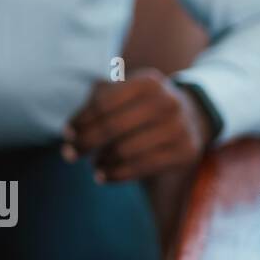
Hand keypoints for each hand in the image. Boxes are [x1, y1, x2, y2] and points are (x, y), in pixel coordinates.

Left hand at [64, 69, 212, 182]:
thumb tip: (71, 131)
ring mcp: (179, 128)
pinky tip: (102, 177)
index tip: (66, 133)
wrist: (193, 116)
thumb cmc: (144, 105)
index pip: (104, 103)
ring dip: (101, 161)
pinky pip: (142, 167)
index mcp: (147, 82)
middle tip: (68, 154)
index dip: (81, 120)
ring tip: (92, 165)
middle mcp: (166, 102)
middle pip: (113, 127)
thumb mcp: (126, 92)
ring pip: (126, 150)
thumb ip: (98, 102)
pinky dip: (117, 174)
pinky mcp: (185, 152)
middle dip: (85, 142)